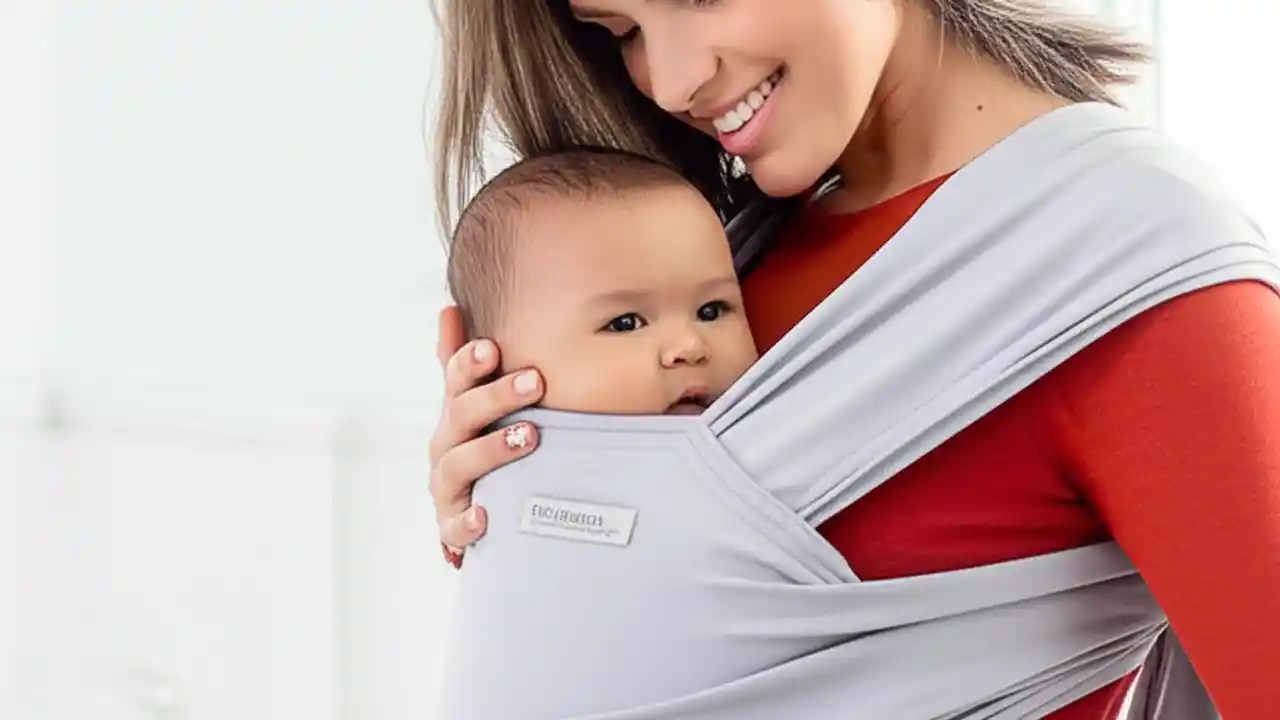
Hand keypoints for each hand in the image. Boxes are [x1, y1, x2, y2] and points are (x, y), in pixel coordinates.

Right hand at [429, 307, 542, 565]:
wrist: (479, 515)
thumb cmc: (483, 447)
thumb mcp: (476, 404)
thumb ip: (464, 363)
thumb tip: (448, 308)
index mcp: (455, 413)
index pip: (455, 380)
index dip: (468, 363)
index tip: (492, 346)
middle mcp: (446, 446)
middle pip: (461, 415)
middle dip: (496, 396)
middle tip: (535, 380)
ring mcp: (447, 488)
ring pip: (460, 466)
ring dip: (492, 449)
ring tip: (529, 436)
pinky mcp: (453, 528)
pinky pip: (455, 528)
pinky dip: (468, 522)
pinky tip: (486, 514)